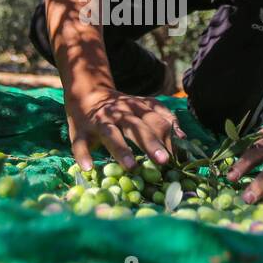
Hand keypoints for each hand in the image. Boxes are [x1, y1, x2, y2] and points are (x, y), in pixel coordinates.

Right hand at [66, 87, 182, 170]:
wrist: (87, 94)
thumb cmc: (121, 109)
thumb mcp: (143, 109)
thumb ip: (163, 120)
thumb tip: (183, 138)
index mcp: (136, 107)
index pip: (155, 120)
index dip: (167, 137)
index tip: (178, 157)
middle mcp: (119, 113)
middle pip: (136, 126)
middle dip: (150, 142)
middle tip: (164, 160)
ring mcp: (99, 122)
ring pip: (111, 134)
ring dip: (121, 150)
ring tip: (132, 167)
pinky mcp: (80, 131)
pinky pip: (80, 144)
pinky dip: (83, 155)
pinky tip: (88, 168)